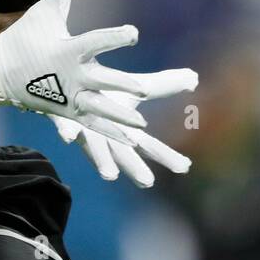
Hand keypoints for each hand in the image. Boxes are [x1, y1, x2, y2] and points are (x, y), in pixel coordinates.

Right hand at [0, 0, 194, 147]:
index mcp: (68, 49)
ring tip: (142, 123)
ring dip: (120, 116)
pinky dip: (110, 132)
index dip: (115, 36)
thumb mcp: (43, 13)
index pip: (96, 41)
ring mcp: (69, 96)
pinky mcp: (67, 111)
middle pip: (102, 80)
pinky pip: (92, 124)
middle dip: (122, 85)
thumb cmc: (24, 38)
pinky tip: (130, 138)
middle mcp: (71, 75)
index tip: (134, 32)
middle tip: (144, 89)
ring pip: (99, 108)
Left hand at [51, 87, 195, 187]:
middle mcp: (106, 137)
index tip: (185, 168)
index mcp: (125, 131)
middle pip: (124, 154)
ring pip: (95, 148)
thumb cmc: (105, 95)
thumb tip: (194, 78)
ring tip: (110, 176)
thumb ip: (165, 84)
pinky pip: (64, 125)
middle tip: (148, 181)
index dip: (166, 157)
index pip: (149, 146)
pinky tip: (69, 137)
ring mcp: (85, 132)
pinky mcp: (64, 120)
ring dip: (103, 160)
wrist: (68, 87)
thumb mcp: (138, 86)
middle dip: (135, 167)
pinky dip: (68, 131)